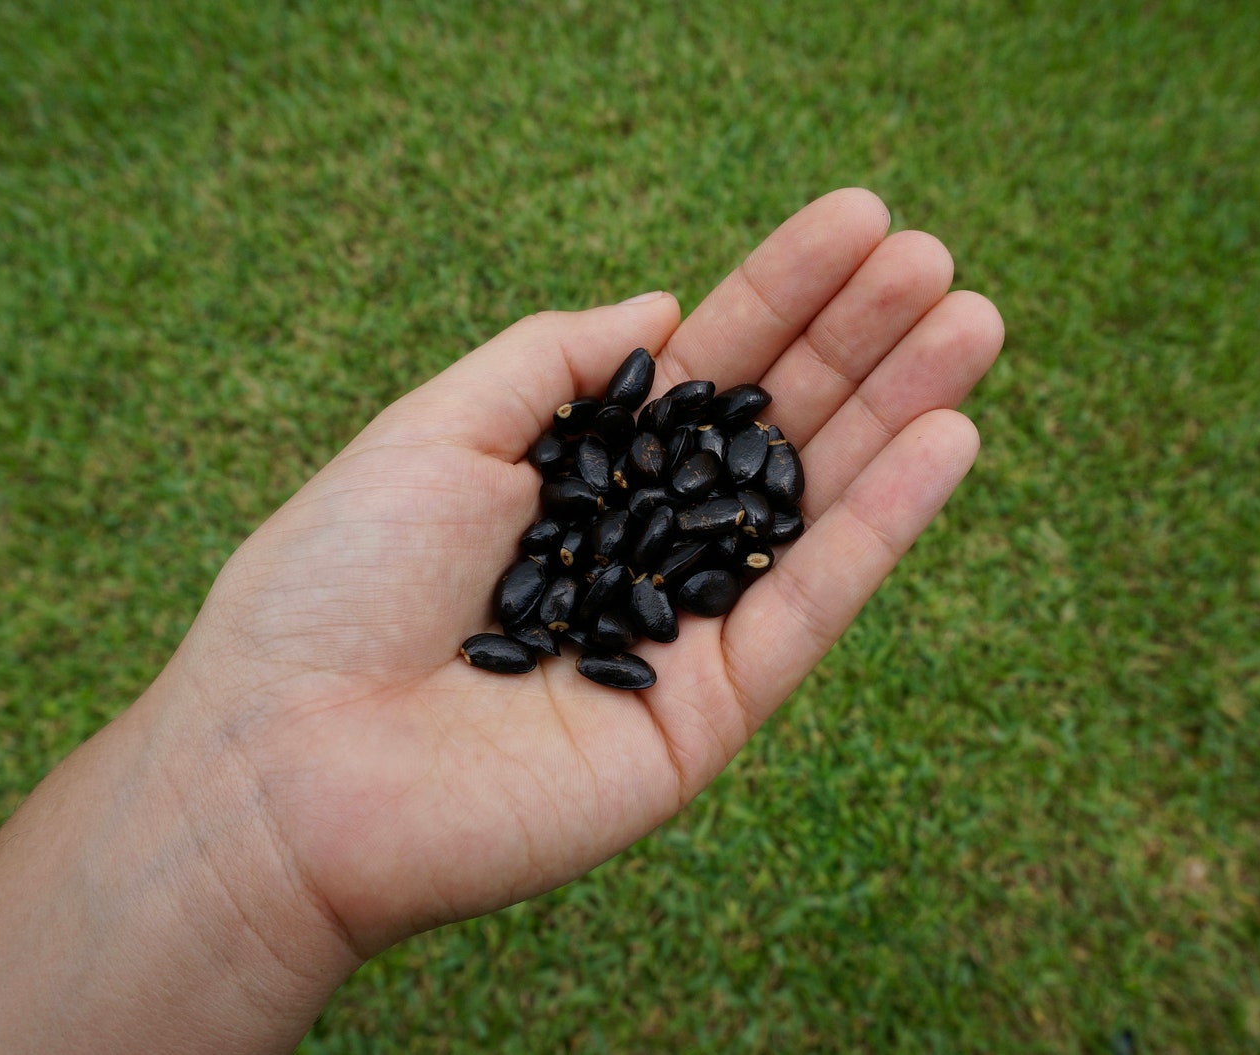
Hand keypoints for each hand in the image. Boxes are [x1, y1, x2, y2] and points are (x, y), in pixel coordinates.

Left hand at [160, 187, 1004, 959]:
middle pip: (774, 430)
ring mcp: (684, 633)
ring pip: (812, 509)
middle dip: (857, 342)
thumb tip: (665, 308)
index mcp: (580, 476)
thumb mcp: (437, 428)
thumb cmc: (332, 585)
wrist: (284, 761)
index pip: (705, 371)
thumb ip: (553, 360)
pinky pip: (807, 609)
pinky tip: (946, 440)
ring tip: (975, 321)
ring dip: (898, 416)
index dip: (782, 295)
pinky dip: (879, 530)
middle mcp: (644, 547)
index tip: (860, 220)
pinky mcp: (708, 715)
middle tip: (938, 258)